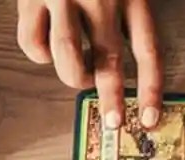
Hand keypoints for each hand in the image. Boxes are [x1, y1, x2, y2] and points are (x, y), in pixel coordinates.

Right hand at [17, 0, 161, 128]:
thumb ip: (128, 12)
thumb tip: (123, 67)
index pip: (147, 49)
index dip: (151, 88)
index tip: (151, 117)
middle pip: (110, 59)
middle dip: (113, 97)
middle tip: (115, 122)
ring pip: (68, 59)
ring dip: (75, 78)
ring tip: (78, 77)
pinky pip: (33, 45)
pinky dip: (39, 55)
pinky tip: (45, 46)